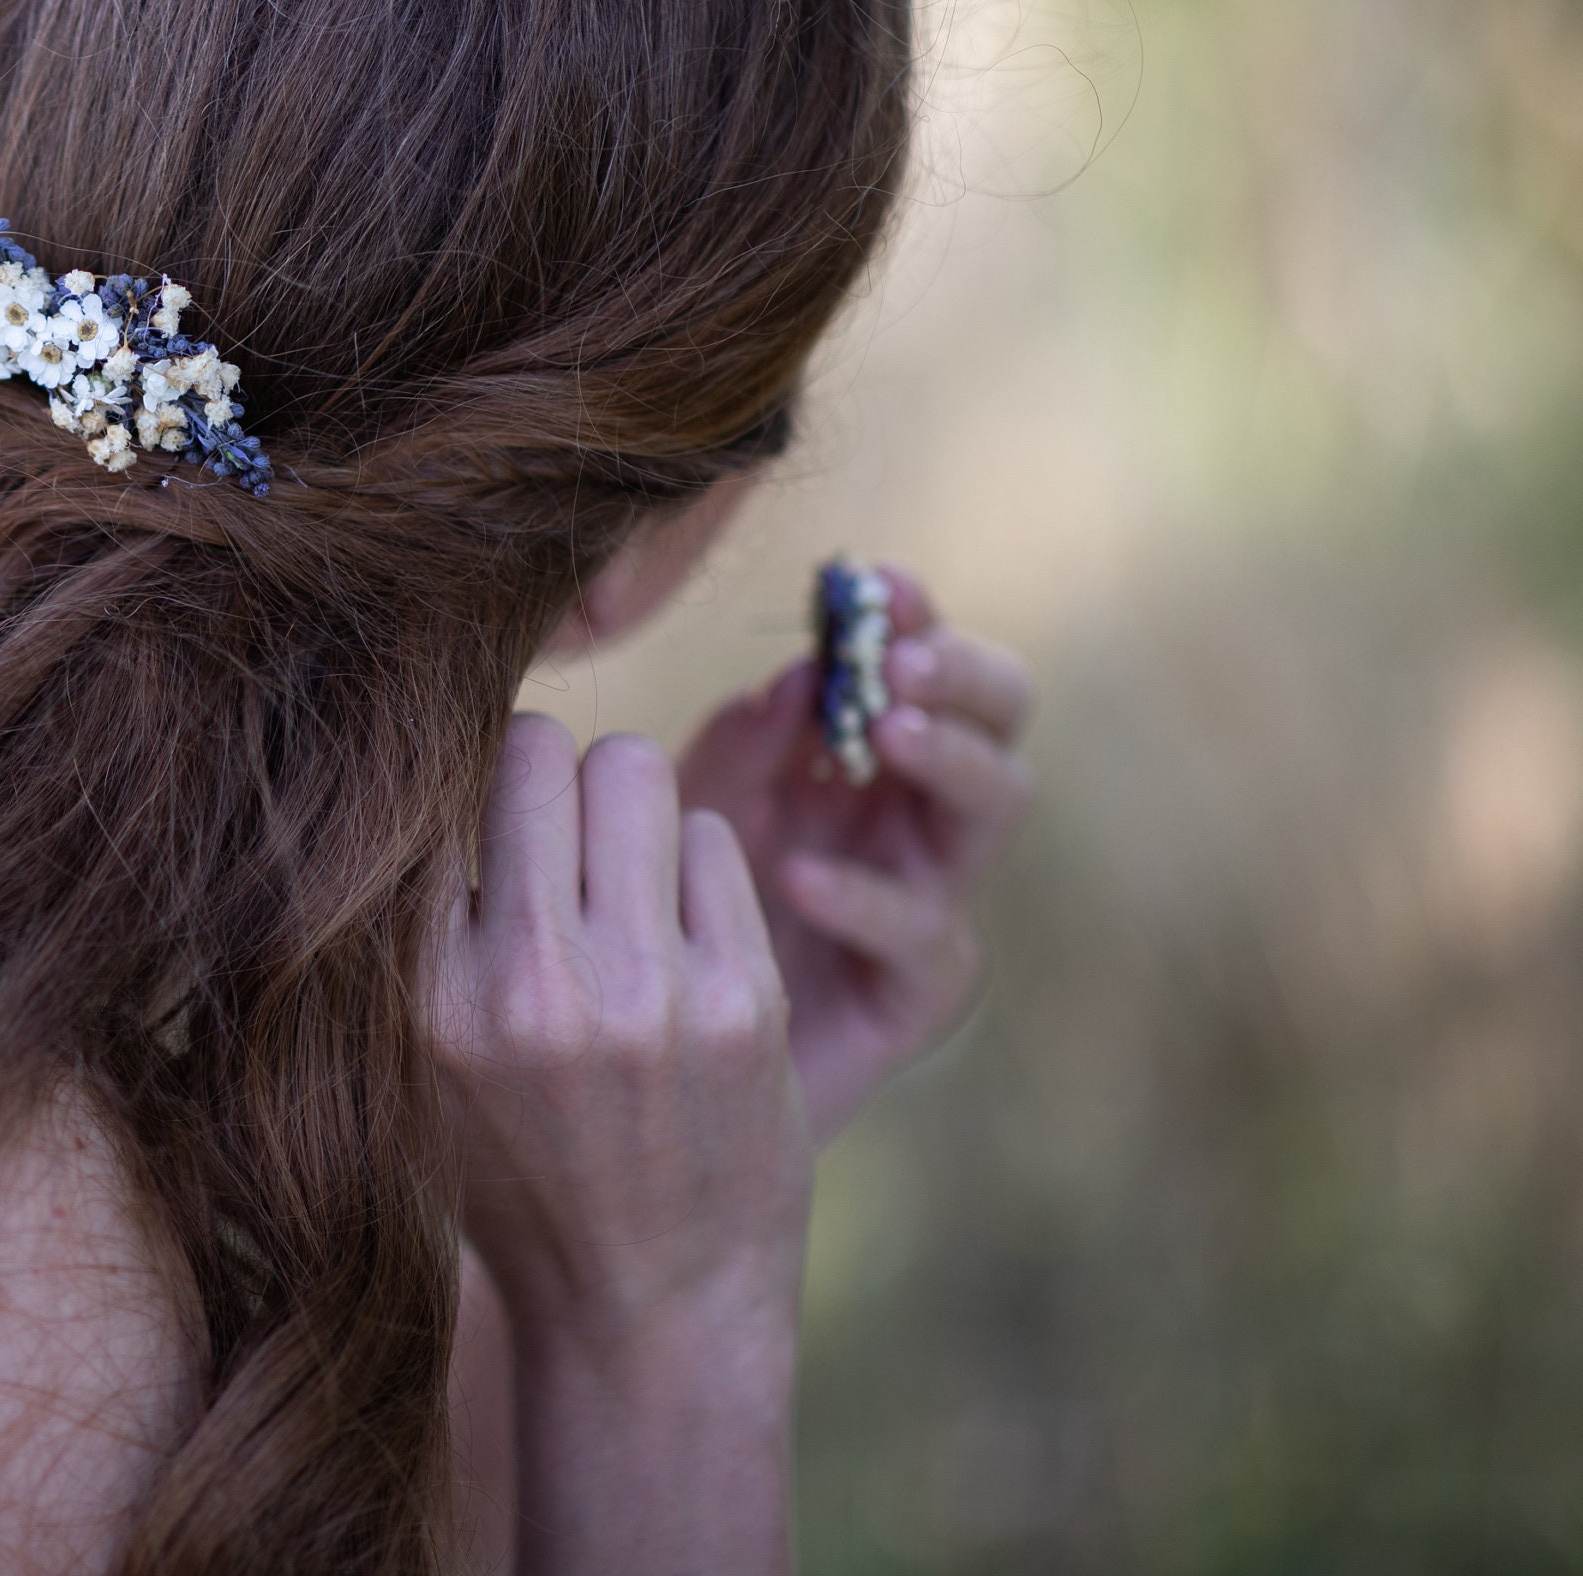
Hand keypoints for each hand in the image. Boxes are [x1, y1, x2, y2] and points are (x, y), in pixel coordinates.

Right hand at [427, 716, 810, 1347]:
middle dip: (548, 776)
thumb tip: (420, 766)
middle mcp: (528, 988)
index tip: (479, 829)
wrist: (646, 1311)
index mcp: (425, 1001)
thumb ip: (411, 936)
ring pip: (633, 772)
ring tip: (620, 874)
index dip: (458, 791)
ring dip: (626, 806)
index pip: (430, 796)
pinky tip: (678, 935)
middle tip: (558, 834)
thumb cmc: (518, 1175)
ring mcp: (644, 992)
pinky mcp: (742, 1000)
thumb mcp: (419, 1069)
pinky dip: (692, 867)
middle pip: (538, 751)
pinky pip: (712, 840)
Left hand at [678, 565, 1033, 1142]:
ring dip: (947, 756)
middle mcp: (913, 813)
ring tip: (882, 729)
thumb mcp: (683, 811)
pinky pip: (927, 935)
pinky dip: (866, 898)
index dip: (913, 614)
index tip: (874, 579)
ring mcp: (930, 895)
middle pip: (998, 717)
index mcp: (864, 752)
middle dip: (961, 675)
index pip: (922, 659)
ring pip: (996, 805)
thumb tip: (796, 673)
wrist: (654, 1073)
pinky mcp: (918, 990)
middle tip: (900, 661)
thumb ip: (736, 747)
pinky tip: (798, 876)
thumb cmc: (663, 915)